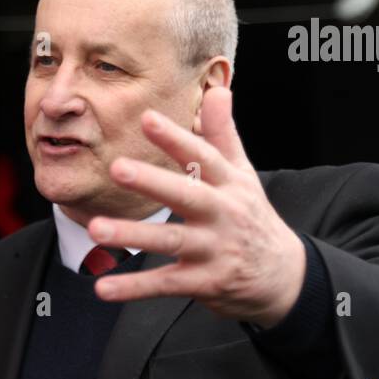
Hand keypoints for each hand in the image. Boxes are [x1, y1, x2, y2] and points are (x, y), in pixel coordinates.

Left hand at [86, 86, 305, 328]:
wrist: (284, 277)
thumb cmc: (251, 217)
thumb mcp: (243, 174)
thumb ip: (224, 134)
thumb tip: (218, 89)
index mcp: (229, 184)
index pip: (203, 156)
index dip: (175, 138)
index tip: (147, 118)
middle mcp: (222, 214)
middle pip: (186, 195)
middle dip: (152, 182)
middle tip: (117, 168)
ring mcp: (214, 250)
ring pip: (170, 240)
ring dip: (132, 235)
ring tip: (95, 228)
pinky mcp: (204, 282)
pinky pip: (165, 284)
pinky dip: (134, 288)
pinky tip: (103, 288)